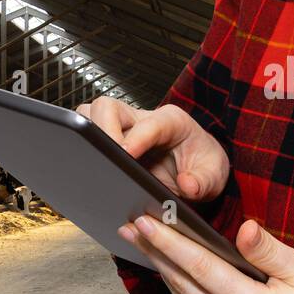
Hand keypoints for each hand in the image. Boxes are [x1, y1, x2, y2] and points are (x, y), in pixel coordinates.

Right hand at [79, 98, 228, 201]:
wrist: (193, 169)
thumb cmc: (200, 167)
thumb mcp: (214, 177)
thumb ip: (205, 181)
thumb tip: (187, 185)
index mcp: (172, 122)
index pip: (150, 123)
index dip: (136, 137)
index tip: (126, 154)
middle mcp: (142, 119)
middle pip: (108, 107)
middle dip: (101, 130)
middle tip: (103, 159)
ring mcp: (121, 129)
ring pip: (90, 115)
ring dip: (85, 135)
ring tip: (91, 163)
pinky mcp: (108, 140)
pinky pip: (85, 134)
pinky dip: (80, 147)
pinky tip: (83, 169)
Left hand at [119, 214, 293, 293]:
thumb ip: (269, 252)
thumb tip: (243, 229)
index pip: (200, 268)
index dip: (169, 243)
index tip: (144, 222)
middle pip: (183, 285)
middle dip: (154, 254)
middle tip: (129, 228)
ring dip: (164, 273)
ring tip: (144, 247)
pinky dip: (182, 293)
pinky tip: (173, 275)